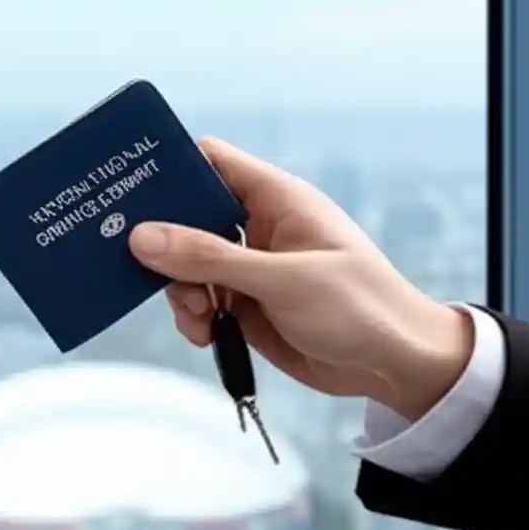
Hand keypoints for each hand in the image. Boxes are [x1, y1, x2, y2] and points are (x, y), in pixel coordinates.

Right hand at [128, 138, 473, 420]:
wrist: (398, 367)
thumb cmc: (361, 307)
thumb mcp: (282, 280)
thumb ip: (210, 259)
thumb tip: (143, 237)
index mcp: (276, 199)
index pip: (210, 162)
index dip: (171, 169)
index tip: (130, 191)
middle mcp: (258, 227)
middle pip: (187, 217)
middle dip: (163, 243)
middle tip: (139, 264)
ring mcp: (250, 267)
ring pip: (187, 265)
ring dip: (178, 289)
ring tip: (195, 315)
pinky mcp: (247, 305)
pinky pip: (200, 301)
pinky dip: (193, 317)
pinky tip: (205, 333)